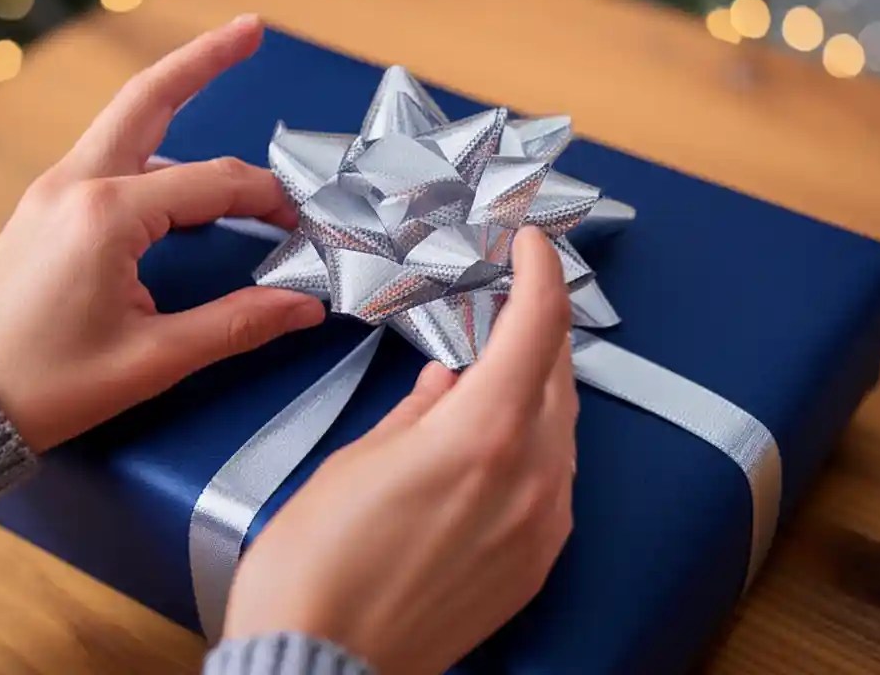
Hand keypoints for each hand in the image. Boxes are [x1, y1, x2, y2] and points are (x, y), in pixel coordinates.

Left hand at [0, 15, 324, 452]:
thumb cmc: (46, 385)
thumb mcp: (152, 360)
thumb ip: (236, 324)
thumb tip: (303, 305)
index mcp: (105, 217)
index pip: (213, 183)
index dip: (268, 199)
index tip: (302, 225)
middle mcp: (75, 185)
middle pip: (150, 99)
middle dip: (203, 60)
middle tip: (252, 30)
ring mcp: (54, 191)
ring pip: (128, 124)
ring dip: (176, 100)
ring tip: (220, 78)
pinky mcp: (46, 209)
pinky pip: (111, 159)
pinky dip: (154, 149)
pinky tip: (184, 174)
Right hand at [222, 227, 577, 673]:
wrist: (321, 669)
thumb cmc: (317, 568)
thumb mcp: (357, 462)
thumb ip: (415, 412)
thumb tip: (441, 387)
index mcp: (483, 434)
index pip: (537, 326)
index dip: (540, 272)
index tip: (532, 245)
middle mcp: (531, 477)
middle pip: (559, 374)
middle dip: (539, 328)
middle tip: (510, 301)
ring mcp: (543, 527)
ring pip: (562, 430)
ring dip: (537, 389)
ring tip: (495, 372)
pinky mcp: (536, 565)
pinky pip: (555, 483)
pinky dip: (535, 446)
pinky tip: (496, 444)